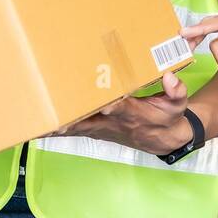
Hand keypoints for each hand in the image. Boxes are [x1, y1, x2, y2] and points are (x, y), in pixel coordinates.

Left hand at [42, 70, 196, 154]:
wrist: (162, 139)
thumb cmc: (167, 117)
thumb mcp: (178, 105)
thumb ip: (177, 91)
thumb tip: (170, 77)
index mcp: (134, 113)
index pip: (122, 108)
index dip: (113, 106)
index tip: (105, 103)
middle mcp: (114, 122)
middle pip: (92, 119)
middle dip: (75, 118)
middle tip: (56, 116)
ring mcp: (103, 127)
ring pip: (79, 127)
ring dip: (60, 126)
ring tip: (39, 124)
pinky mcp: (96, 130)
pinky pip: (75, 131)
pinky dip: (57, 131)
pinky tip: (39, 130)